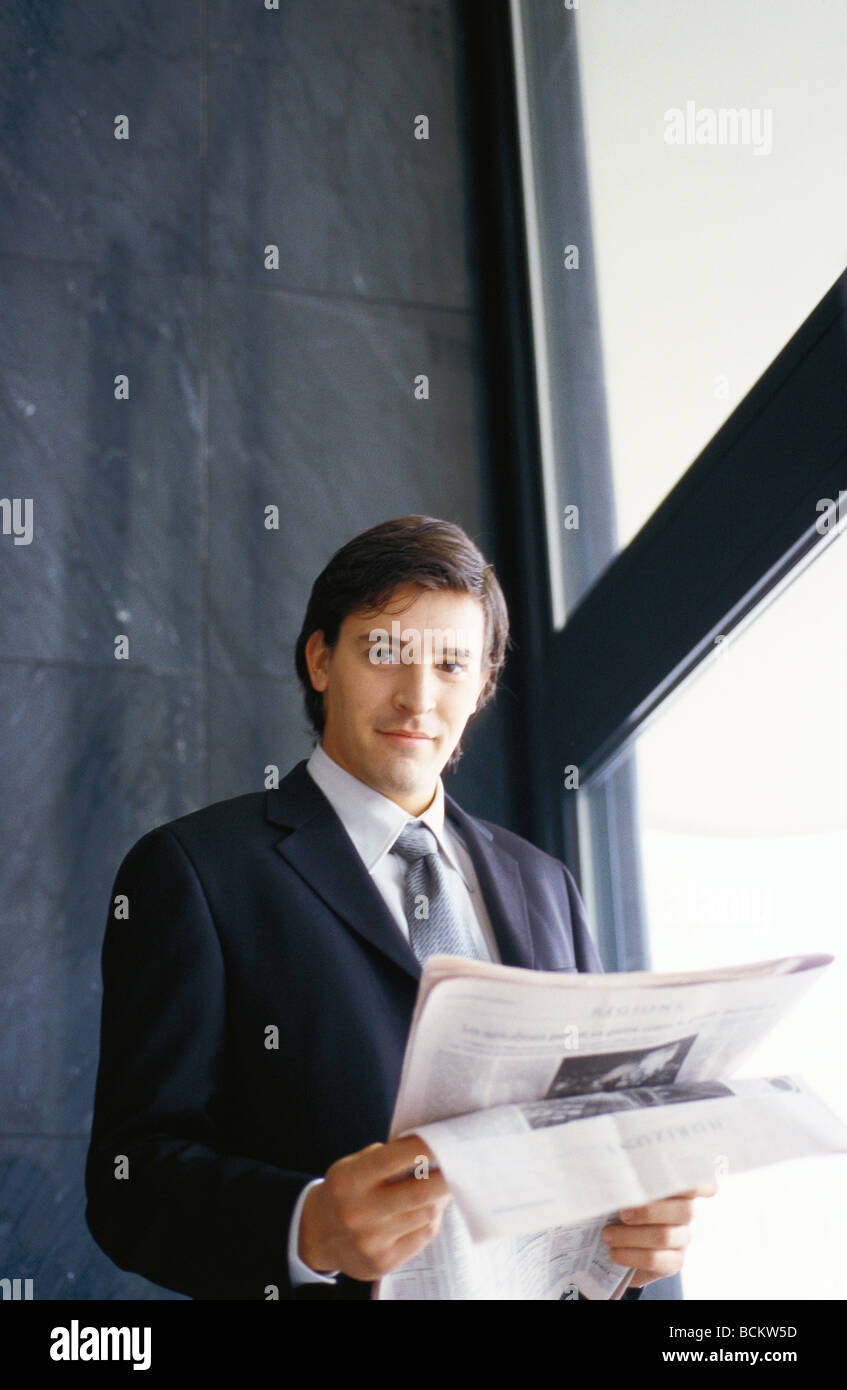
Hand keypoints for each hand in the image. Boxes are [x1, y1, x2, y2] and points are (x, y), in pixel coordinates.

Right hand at [298, 1135, 450, 1280]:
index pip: (390, 1160)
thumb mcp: (352, 1166)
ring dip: (441, 1197)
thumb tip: (426, 1145)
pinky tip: (431, 1208)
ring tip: (446, 1184)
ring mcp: (371, 1240)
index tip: (444, 1138)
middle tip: (463, 1163)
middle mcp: (358, 1212)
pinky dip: (432, 1218)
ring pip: (425, 1214)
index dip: (421, 1148)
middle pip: (418, 1192)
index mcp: (348, 1181)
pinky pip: (422, 1235)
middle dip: (447, 1176)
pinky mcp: (383, 1261)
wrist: (318, 1236)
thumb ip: (384, 1156)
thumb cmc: (344, 1192)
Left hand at [602, 1181, 717, 1286]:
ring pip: (664, 1236)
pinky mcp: (673, 1262)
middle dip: (649, 1211)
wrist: (612, 1241)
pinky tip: (614, 1252)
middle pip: (685, 1210)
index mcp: (677, 1188)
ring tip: (608, 1235)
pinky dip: (630, 1255)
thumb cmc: (618, 1204)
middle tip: (622, 1213)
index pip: (698, 1183)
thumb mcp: (623, 1189)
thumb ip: (629, 1181)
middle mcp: (685, 1212)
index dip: (699, 1183)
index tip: (683, 1182)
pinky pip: (655, 1260)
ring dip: (631, 1236)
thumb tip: (619, 1177)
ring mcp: (682, 1238)